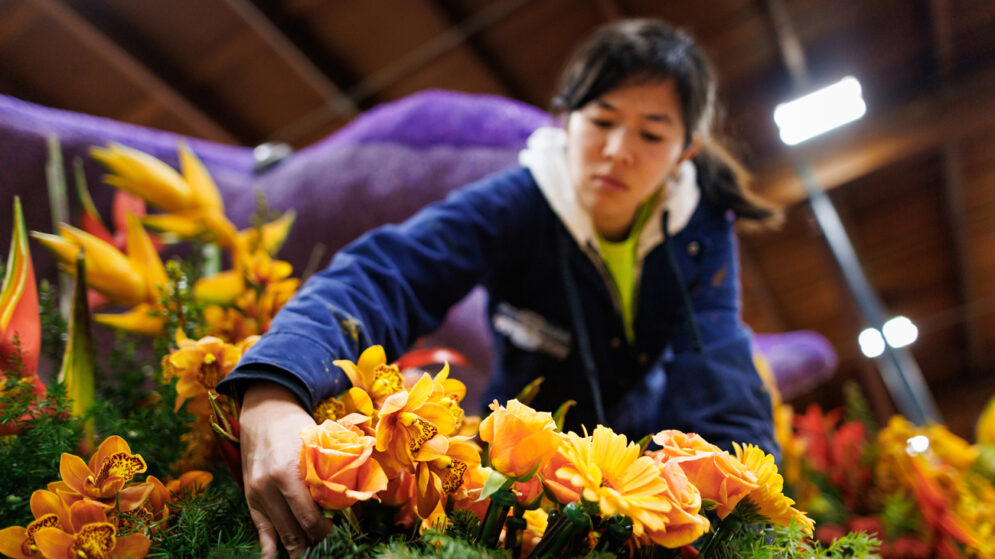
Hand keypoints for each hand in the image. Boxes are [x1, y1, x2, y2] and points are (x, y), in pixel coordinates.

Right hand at [240, 381, 332, 557]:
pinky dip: (270, 548)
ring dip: (297, 546)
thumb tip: (354, 497)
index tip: (337, 533)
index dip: (325, 532)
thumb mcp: (317, 443)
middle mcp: (268, 486)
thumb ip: (331, 470)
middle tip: (328, 545)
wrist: (264, 412)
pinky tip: (277, 558)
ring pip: (279, 534)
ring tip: (311, 551)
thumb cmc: (297, 426)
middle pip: (294, 530)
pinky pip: (260, 530)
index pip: (309, 517)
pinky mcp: (249, 498)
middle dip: (313, 542)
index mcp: (288, 472)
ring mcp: (256, 494)